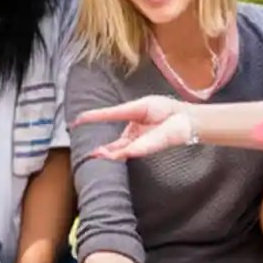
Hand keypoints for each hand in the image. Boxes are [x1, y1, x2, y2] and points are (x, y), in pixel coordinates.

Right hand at [74, 95, 193, 159]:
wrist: (186, 118)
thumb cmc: (167, 110)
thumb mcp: (140, 107)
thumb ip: (121, 114)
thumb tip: (103, 117)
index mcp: (132, 118)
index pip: (109, 119)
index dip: (93, 119)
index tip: (76, 121)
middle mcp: (135, 132)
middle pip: (116, 143)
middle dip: (103, 150)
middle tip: (91, 154)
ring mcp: (141, 140)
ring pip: (121, 149)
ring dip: (109, 153)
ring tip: (97, 155)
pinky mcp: (148, 146)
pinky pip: (131, 150)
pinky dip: (121, 153)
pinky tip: (112, 155)